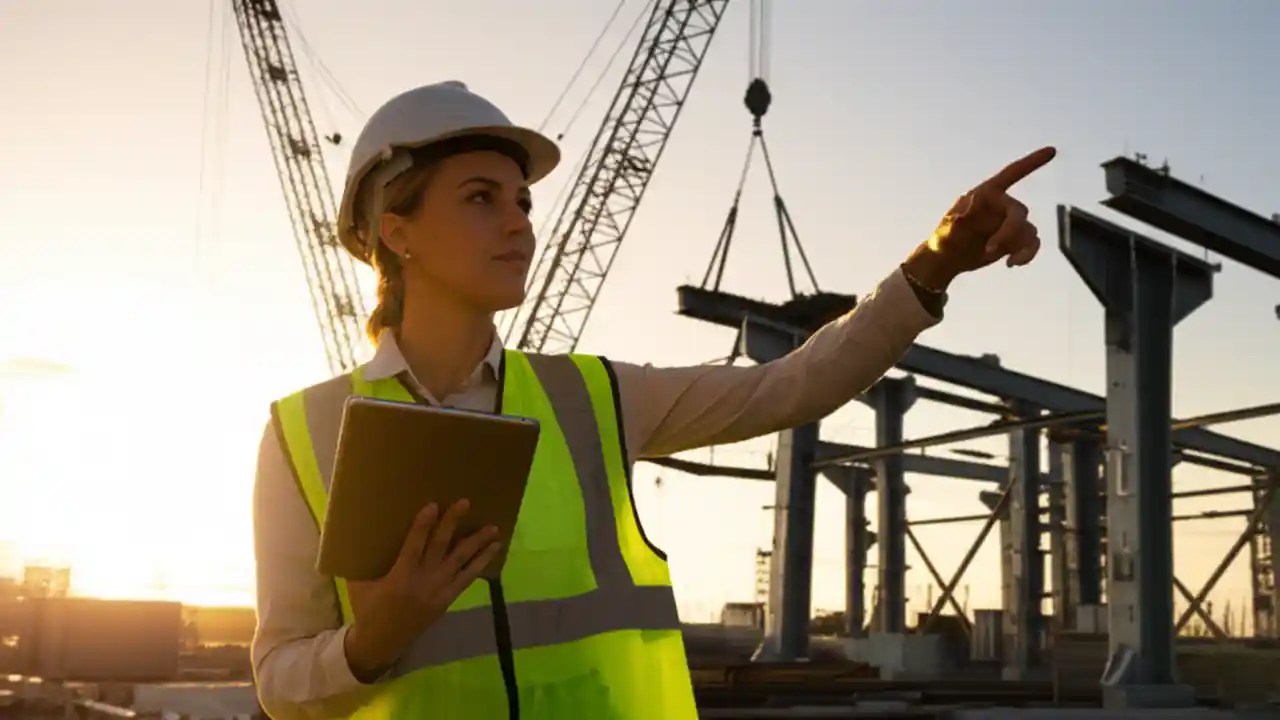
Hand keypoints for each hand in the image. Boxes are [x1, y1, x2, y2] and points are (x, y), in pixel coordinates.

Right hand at [343, 499, 500, 681]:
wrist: (382, 642)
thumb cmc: (367, 608)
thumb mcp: (360, 584)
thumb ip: (368, 560)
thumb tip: (369, 529)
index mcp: (399, 579)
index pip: (414, 547)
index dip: (423, 526)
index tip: (433, 505)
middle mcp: (423, 583)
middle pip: (441, 548)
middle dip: (452, 524)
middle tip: (465, 502)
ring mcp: (439, 592)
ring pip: (461, 563)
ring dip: (478, 544)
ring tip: (493, 528)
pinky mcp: (447, 599)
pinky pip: (468, 579)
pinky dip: (481, 563)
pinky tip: (493, 550)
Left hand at [904, 146, 1056, 290]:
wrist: (948, 260)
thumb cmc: (943, 241)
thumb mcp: (945, 232)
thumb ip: (955, 223)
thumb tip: (965, 211)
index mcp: (986, 194)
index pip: (1011, 174)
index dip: (1032, 162)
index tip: (1052, 150)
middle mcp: (1001, 205)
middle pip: (1018, 213)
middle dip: (1008, 232)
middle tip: (990, 250)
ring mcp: (1009, 222)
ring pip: (1028, 231)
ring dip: (1017, 247)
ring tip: (996, 258)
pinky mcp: (1015, 240)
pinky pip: (1032, 243)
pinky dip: (1027, 254)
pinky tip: (1012, 263)